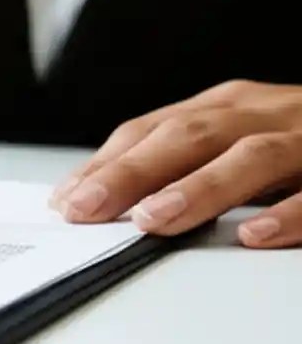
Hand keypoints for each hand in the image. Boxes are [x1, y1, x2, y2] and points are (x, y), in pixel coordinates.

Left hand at [50, 80, 301, 247]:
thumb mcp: (243, 141)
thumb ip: (187, 161)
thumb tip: (104, 196)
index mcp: (229, 106)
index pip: (153, 129)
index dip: (106, 163)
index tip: (65, 202)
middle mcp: (266, 113)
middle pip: (189, 136)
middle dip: (131, 173)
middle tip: (86, 210)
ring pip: (252, 156)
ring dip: (200, 188)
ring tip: (156, 220)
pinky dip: (291, 212)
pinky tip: (257, 236)